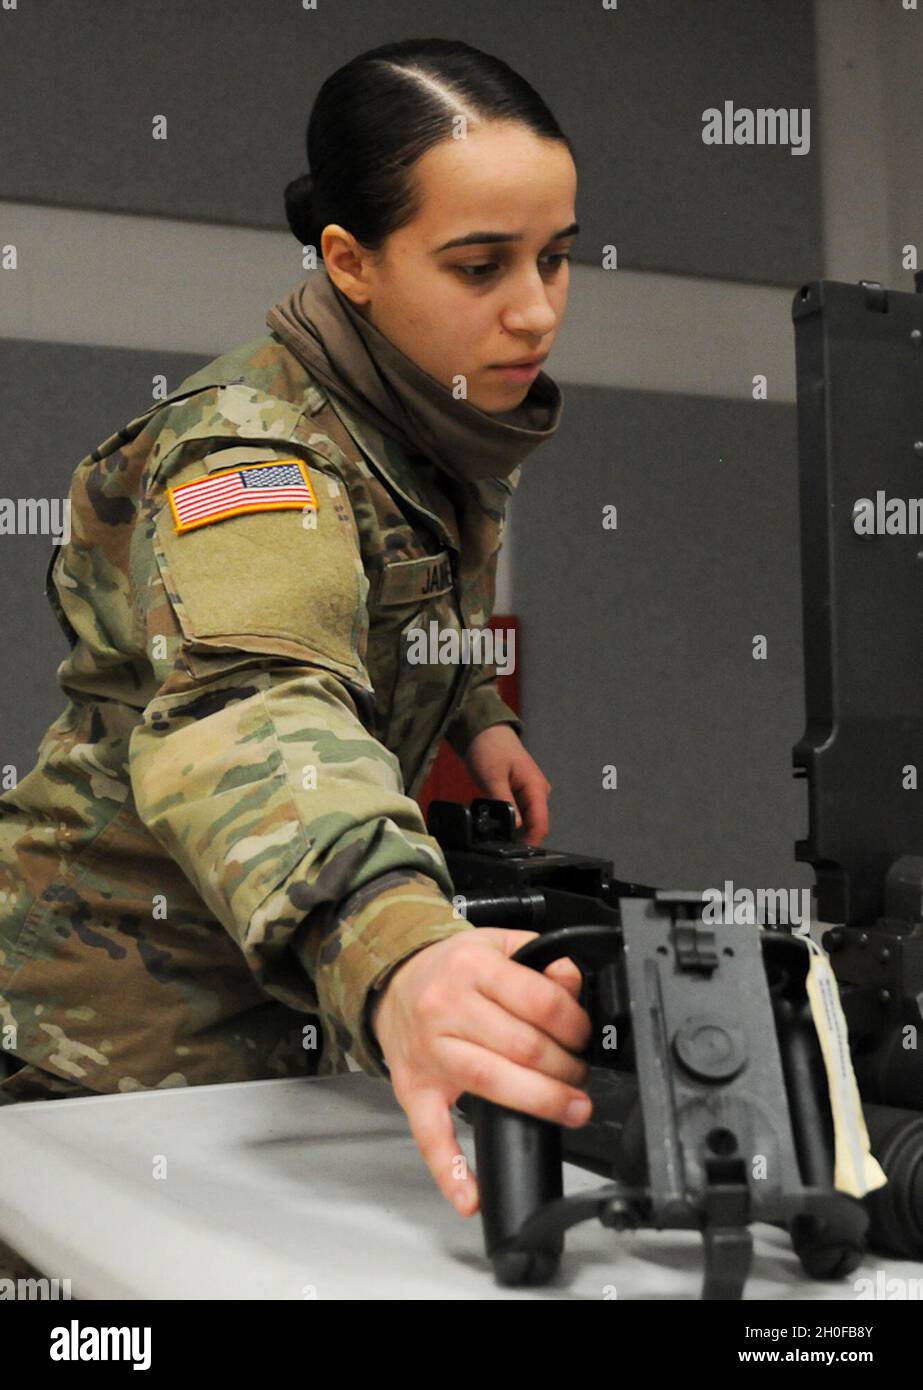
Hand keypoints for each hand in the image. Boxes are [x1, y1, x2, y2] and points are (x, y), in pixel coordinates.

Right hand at [369, 928, 590, 1218]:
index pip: (539, 1002)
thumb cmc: (450, 970)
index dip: (574, 1025)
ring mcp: (429, 1052)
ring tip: (570, 1109)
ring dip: (540, 1102)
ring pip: (491, 1083)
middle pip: (522, 1046)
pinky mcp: (413, 1088)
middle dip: (565, 1067)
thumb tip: (571, 981)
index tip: (583, 1036)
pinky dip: (450, 1170)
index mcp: (472, 967)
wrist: (392, 982)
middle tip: (580, 1075)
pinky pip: (430, 1134)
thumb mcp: (496, 946)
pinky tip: (470, 1195)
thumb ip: (538, 961)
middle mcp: (446, 1008)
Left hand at [463, 724, 551, 845]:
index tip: (512, 854)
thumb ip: (505, 804)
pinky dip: (510, 820)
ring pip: (528, 820)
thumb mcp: (493, 778)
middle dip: (520, 838)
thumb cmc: (489, 749)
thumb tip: (516, 829)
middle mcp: (538, 791)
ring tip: (494, 835)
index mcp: (536, 787)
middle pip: (536, 825)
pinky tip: (496, 823)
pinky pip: (520, 813)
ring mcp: (531, 792)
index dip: (530, 843)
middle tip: (497, 847)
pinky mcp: (521, 792)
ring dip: (514, 830)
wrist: (484, 730)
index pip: (541, 824)